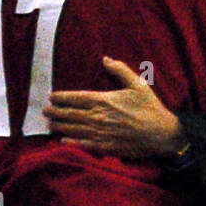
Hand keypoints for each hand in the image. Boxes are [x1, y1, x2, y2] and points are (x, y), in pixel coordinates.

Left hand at [45, 58, 186, 158]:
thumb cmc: (150, 108)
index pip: (77, 97)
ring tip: (50, 123)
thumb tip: (105, 59)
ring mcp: (101, 133)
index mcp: (104, 100)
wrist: (161, 134)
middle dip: (56, 112)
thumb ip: (120, 70)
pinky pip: (84, 144)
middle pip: (71, 114)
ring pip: (75, 129)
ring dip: (60, 126)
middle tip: (44, 111)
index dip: (62, 97)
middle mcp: (99, 117)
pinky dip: (72, 142)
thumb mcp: (138, 84)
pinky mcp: (106, 146)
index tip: (51, 97)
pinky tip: (63, 141)